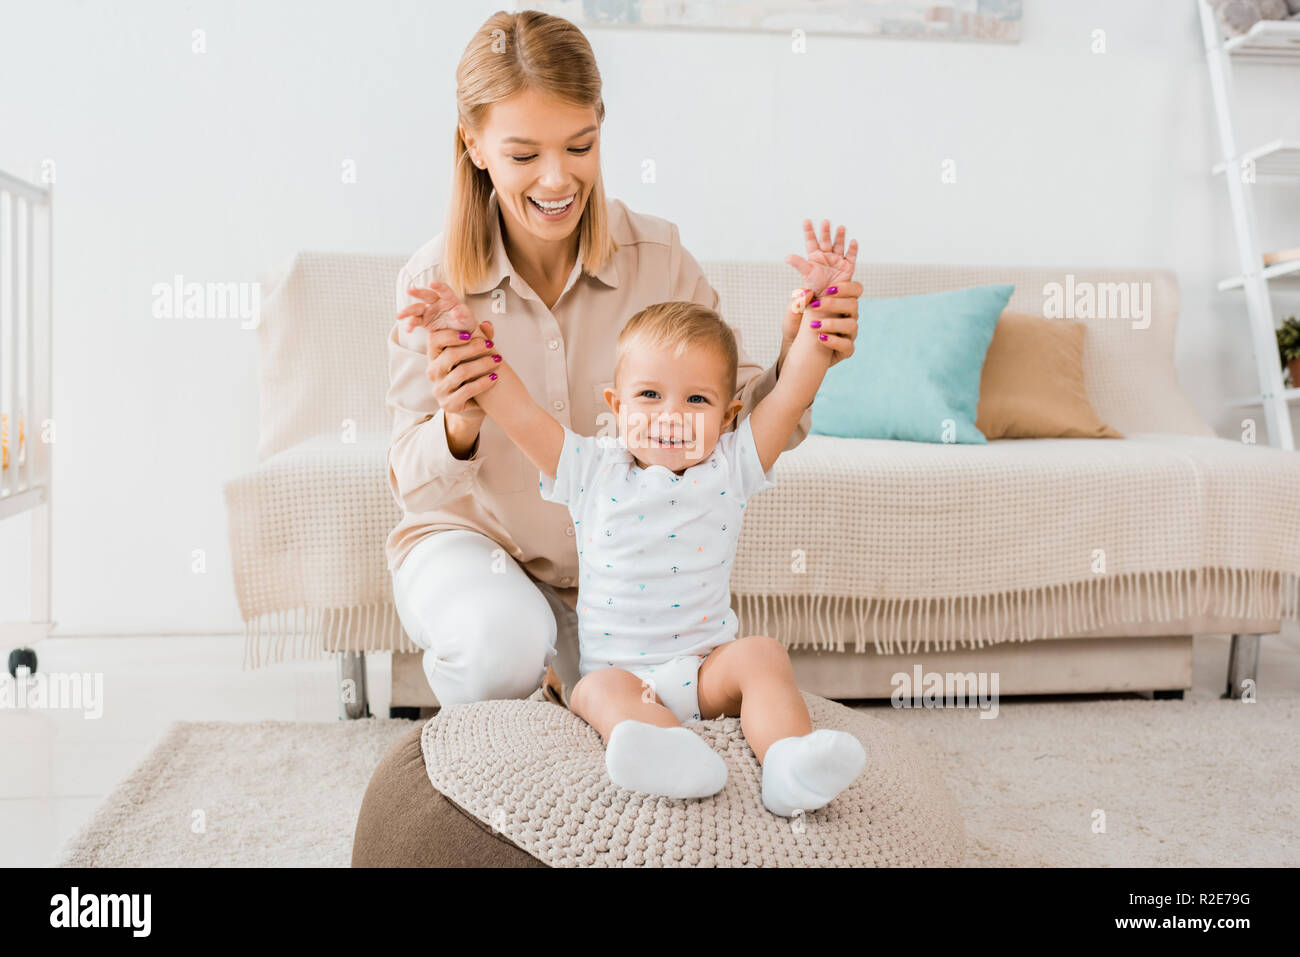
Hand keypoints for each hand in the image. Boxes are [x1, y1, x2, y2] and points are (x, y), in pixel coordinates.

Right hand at [399, 280, 475, 333]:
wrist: (462, 335)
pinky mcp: (424, 321)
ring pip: (417, 308)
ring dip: (408, 311)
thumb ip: (463, 315)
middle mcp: (437, 303)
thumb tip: (457, 311)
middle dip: (417, 293)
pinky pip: (415, 321)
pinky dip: (411, 325)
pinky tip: (408, 330)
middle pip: (426, 295)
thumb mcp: (468, 320)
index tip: (432, 284)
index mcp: (449, 299)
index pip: (444, 290)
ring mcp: (429, 311)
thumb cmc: (466, 324)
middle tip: (409, 291)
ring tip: (399, 316)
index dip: (438, 286)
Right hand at [400, 282, 500, 421]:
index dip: (450, 335)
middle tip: (491, 345)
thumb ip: (478, 339)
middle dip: (473, 348)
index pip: (433, 340)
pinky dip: (482, 382)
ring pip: (460, 373)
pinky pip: (466, 391)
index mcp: (435, 357)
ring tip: (497, 361)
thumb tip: (487, 324)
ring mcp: (439, 390)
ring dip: (482, 364)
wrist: (472, 407)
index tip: (470, 334)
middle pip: (449, 355)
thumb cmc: (471, 378)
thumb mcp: (473, 357)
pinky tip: (494, 378)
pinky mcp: (448, 404)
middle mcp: (433, 372)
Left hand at [785, 219, 858, 298]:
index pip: (811, 241)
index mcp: (815, 256)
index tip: (806, 221)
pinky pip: (851, 256)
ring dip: (840, 237)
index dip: (809, 231)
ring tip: (841, 228)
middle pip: (826, 240)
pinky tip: (853, 242)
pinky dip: (853, 249)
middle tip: (825, 222)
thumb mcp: (806, 273)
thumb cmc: (814, 286)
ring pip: (839, 245)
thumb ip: (799, 264)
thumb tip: (787, 257)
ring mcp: (837, 260)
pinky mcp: (848, 266)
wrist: (826, 299)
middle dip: (825, 231)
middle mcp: (826, 255)